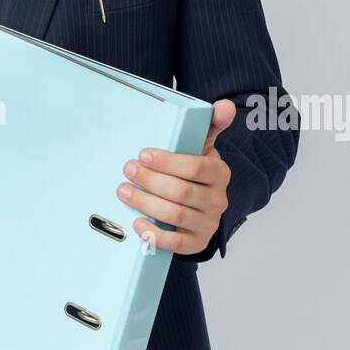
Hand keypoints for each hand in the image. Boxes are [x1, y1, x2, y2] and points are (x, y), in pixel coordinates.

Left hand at [117, 99, 234, 255]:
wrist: (200, 208)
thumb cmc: (195, 173)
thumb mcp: (202, 148)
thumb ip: (212, 125)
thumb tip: (225, 105)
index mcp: (220, 173)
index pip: (196, 167)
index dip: (167, 162)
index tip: (144, 155)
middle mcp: (218, 199)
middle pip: (182, 191)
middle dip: (150, 181)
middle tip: (128, 170)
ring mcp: (208, 223)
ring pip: (176, 215)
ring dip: (146, 203)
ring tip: (124, 191)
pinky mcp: (196, 242)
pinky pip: (175, 244)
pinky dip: (154, 234)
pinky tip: (138, 223)